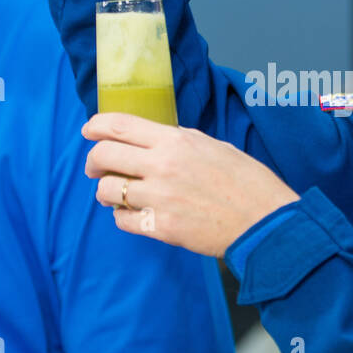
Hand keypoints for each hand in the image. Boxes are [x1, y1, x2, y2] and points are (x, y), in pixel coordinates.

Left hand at [82, 114, 299, 257]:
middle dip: (93, 161)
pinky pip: (122, 220)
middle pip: (103, 156)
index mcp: (175, 141)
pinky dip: (123, 216)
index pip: (118, 125)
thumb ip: (177, 142)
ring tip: (116, 195)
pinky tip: (134, 214)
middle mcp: (162, 166)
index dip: (95, 126)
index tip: (88, 131)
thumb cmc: (246, 182)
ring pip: (106, 190)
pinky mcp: (161, 227)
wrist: (264, 221)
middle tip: (95, 168)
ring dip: (106, 192)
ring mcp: (159, 198)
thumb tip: (150, 141)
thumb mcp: (212, 146)